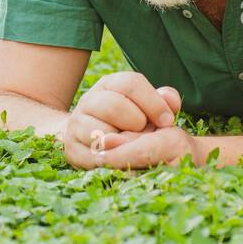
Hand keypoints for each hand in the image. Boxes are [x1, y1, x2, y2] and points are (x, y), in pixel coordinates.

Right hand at [61, 72, 181, 169]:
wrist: (88, 139)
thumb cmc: (128, 122)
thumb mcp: (146, 107)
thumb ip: (162, 101)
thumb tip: (171, 102)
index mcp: (109, 84)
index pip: (131, 83)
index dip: (153, 103)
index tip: (168, 121)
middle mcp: (89, 99)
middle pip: (114, 106)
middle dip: (136, 123)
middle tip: (144, 133)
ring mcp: (76, 123)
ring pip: (101, 132)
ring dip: (123, 143)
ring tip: (132, 146)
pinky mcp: (71, 148)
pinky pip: (93, 156)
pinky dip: (113, 160)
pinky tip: (123, 160)